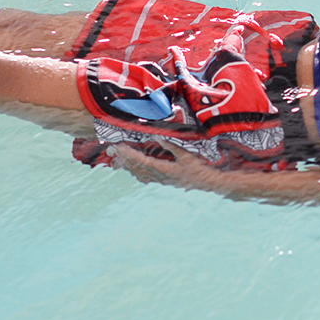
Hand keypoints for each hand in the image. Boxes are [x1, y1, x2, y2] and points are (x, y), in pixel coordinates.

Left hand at [110, 140, 227, 191]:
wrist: (205, 182)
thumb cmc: (198, 168)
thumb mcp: (186, 155)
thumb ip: (171, 146)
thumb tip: (158, 137)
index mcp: (163, 169)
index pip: (141, 161)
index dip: (129, 154)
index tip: (120, 147)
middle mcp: (159, 176)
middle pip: (137, 168)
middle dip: (124, 158)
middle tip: (114, 150)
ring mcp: (160, 180)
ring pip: (139, 173)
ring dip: (128, 165)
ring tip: (118, 158)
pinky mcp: (163, 181)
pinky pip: (145, 177)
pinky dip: (136, 172)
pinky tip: (132, 170)